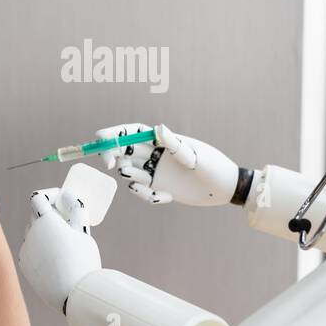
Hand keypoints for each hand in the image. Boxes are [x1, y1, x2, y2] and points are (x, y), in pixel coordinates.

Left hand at [17, 187, 100, 313]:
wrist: (73, 295)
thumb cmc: (82, 261)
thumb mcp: (84, 232)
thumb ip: (77, 210)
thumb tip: (68, 195)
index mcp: (46, 221)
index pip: (38, 197)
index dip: (50, 194)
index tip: (61, 197)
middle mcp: (31, 233)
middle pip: (34, 213)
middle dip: (48, 211)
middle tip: (66, 218)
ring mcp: (26, 249)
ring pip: (32, 231)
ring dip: (43, 230)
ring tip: (62, 241)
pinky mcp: (24, 264)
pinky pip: (30, 249)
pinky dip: (39, 247)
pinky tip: (54, 257)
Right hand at [95, 122, 238, 206]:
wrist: (225, 189)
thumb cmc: (214, 167)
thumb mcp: (195, 156)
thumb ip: (175, 145)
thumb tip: (158, 128)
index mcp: (162, 140)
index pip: (132, 133)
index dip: (114, 134)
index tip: (101, 140)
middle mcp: (155, 154)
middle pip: (123, 150)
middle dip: (111, 154)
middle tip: (110, 164)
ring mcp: (155, 171)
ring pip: (129, 171)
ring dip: (131, 176)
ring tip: (151, 182)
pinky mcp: (158, 187)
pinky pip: (141, 190)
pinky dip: (147, 195)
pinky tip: (168, 197)